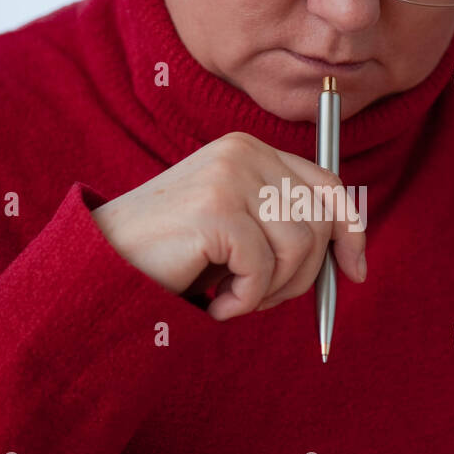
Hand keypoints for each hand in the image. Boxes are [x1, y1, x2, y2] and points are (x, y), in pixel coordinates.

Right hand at [90, 130, 365, 316]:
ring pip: (298, 248)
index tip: (354, 273)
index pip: (327, 184)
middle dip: (302, 275)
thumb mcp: (237, 230)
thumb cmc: (170, 256)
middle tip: (259, 298)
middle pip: (318, 221)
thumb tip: (350, 256)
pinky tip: (213, 304)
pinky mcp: (215, 210)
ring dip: (271, 291)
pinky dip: (243, 301)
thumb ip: (283, 225)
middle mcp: (243, 153)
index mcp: (250, 150)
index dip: (349, 231)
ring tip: (232, 300)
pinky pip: (263, 269)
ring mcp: (229, 177)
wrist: (100, 266)